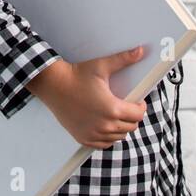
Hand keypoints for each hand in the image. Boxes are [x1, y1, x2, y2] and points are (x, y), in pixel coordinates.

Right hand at [29, 45, 148, 148]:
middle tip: (127, 106)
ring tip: (116, 114)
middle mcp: (104, 125)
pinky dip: (108, 137)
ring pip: (118, 137)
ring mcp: (93, 134)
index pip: (138, 115)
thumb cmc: (77, 75)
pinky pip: (104, 144)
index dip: (140, 107)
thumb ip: (124, 59)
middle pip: (131, 127)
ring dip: (121, 127)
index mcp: (112, 109)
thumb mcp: (102, 66)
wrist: (54, 85)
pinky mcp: (83, 138)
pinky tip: (105, 125)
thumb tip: (140, 51)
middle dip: (132, 116)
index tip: (137, 101)